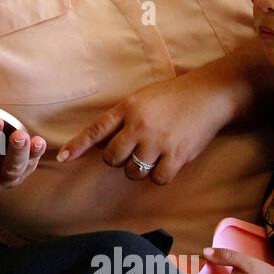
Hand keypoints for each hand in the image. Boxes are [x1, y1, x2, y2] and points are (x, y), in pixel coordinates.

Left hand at [55, 73, 231, 184]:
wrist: (209, 94)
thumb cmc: (173, 96)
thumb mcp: (141, 99)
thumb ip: (123, 118)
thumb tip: (104, 142)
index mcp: (128, 109)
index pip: (96, 130)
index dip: (78, 145)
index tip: (64, 157)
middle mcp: (139, 126)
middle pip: (112, 158)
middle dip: (118, 159)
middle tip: (132, 151)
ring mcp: (158, 142)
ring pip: (133, 171)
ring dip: (139, 168)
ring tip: (153, 154)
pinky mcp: (177, 155)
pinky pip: (157, 179)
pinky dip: (159, 176)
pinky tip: (167, 163)